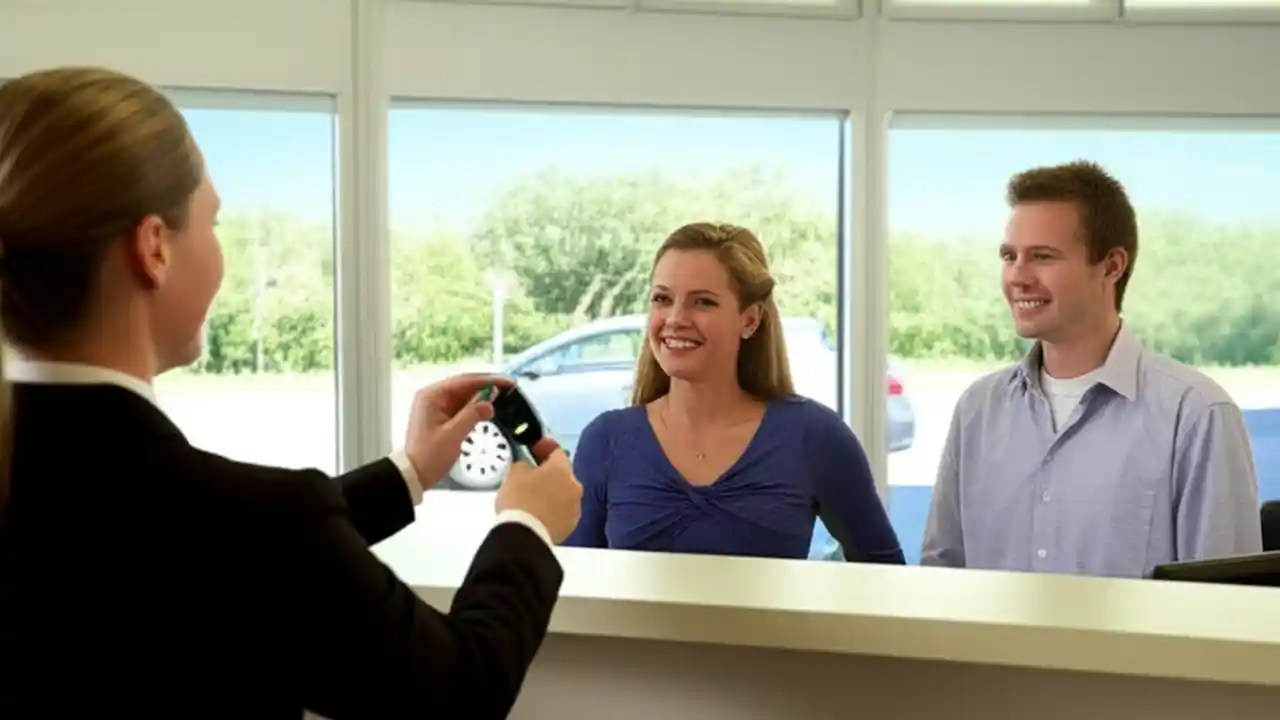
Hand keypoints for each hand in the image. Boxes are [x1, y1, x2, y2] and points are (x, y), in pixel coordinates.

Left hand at [403, 373, 513, 488]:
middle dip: (486, 386)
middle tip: (509, 388)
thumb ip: (472, 415)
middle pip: (464, 386)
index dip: (488, 380)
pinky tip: (488, 410)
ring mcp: (436, 406)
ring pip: (463, 396)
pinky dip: (474, 408)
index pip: (464, 381)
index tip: (508, 382)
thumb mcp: (453, 435)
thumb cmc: (430, 455)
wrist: (413, 475)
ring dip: (481, 397)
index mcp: (432, 395)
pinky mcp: (440, 417)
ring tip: (503, 397)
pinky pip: (460, 407)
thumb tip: (490, 404)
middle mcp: (433, 396)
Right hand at [497, 437, 582, 544]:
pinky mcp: (570, 526)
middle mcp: (574, 486)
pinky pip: (561, 512)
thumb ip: (523, 464)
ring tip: (535, 498)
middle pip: (563, 474)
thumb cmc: (519, 499)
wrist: (525, 535)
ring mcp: (575, 508)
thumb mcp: (514, 474)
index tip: (535, 449)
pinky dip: (553, 510)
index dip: (544, 448)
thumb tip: (528, 467)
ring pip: (564, 494)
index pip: (556, 452)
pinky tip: (539, 513)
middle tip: (533, 475)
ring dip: (553, 493)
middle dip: (550, 473)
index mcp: (562, 469)